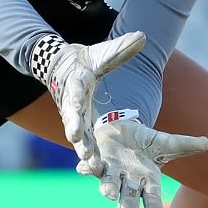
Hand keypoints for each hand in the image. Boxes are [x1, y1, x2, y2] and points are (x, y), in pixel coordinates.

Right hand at [31, 32, 145, 176]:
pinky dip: (88, 156)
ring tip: (91, 165)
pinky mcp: (78, 128)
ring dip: (83, 150)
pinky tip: (95, 170)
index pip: (76, 89)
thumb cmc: (87, 61)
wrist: (65, 69)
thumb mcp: (102, 54)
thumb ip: (121, 50)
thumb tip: (142, 37)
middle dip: (75, 131)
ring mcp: (73, 117)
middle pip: (72, 118)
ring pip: (78, 136)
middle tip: (78, 142)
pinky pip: (83, 143)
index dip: (76, 97)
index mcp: (77, 81)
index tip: (76, 106)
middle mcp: (72, 102)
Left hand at [93, 117, 207, 207]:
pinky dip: (88, 167)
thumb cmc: (144, 142)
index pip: (152, 201)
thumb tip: (207, 142)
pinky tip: (83, 168)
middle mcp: (128, 180)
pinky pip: (91, 165)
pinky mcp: (97, 159)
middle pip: (128, 199)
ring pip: (109, 183)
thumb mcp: (164, 143)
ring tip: (108, 194)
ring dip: (108, 187)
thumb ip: (184, 145)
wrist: (121, 129)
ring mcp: (111, 171)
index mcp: (147, 180)